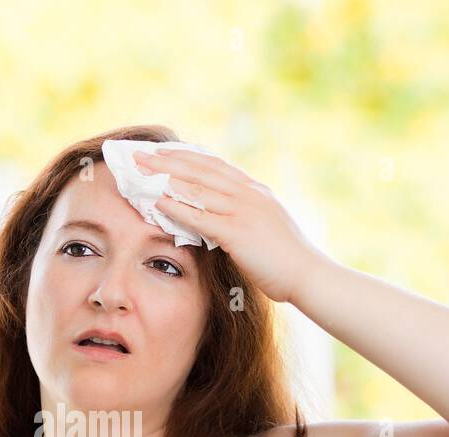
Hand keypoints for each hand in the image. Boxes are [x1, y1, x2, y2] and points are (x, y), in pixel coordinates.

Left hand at [135, 147, 330, 303]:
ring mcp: (244, 211)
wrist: (307, 274)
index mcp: (255, 190)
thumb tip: (224, 216)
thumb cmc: (287, 257)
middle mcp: (248, 194)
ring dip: (165, 179)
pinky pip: (200, 217)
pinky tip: (157, 204)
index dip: (186, 156)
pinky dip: (177, 208)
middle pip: (200, 170)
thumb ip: (246, 215)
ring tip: (140, 174)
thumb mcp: (266, 225)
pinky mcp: (238, 233)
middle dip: (168, 161)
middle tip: (140, 155)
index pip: (215, 165)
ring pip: (197, 188)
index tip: (163, 151)